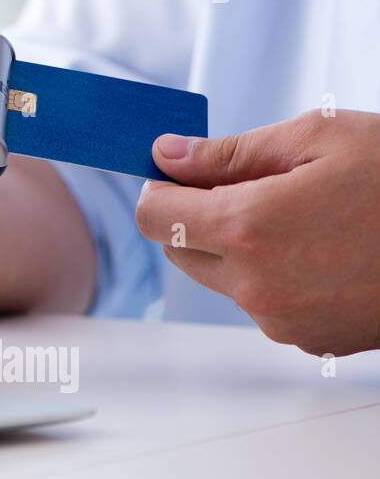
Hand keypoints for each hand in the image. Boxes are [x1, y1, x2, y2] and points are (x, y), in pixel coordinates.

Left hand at [136, 110, 379, 354]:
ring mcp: (283, 319)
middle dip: (197, 216)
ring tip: (302, 214)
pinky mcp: (309, 339)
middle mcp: (257, 284)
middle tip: (248, 184)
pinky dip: (273, 275)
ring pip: (222, 278)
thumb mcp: (316, 138)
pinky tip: (322, 248)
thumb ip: (228, 153)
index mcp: (249, 228)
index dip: (162, 188)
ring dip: (237, 247)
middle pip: (181, 250)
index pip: (155, 217)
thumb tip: (168, 156)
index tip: (178, 172)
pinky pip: (263, 302)